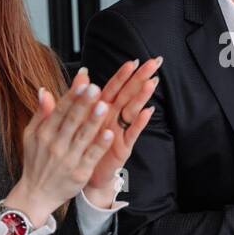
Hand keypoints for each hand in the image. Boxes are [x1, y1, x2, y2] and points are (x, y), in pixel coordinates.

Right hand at [6, 70, 115, 224]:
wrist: (36, 194)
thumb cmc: (36, 161)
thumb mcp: (31, 136)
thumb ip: (40, 113)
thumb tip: (44, 90)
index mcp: (45, 132)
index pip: (60, 109)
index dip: (73, 94)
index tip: (83, 79)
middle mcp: (56, 144)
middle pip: (72, 120)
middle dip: (84, 103)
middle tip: (95, 87)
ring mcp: (68, 159)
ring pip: (83, 136)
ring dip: (94, 121)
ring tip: (104, 105)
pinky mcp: (80, 172)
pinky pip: (92, 156)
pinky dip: (100, 145)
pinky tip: (110, 133)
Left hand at [84, 57, 161, 206]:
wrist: (85, 173)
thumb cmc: (84, 144)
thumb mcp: (79, 118)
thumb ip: (79, 95)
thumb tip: (82, 72)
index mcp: (103, 109)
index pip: (115, 87)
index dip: (123, 75)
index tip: (132, 61)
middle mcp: (114, 117)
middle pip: (129, 93)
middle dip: (141, 78)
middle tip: (154, 63)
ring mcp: (121, 130)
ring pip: (133, 109)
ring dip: (143, 96)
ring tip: (152, 82)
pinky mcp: (123, 146)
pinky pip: (132, 132)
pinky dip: (140, 122)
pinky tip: (148, 112)